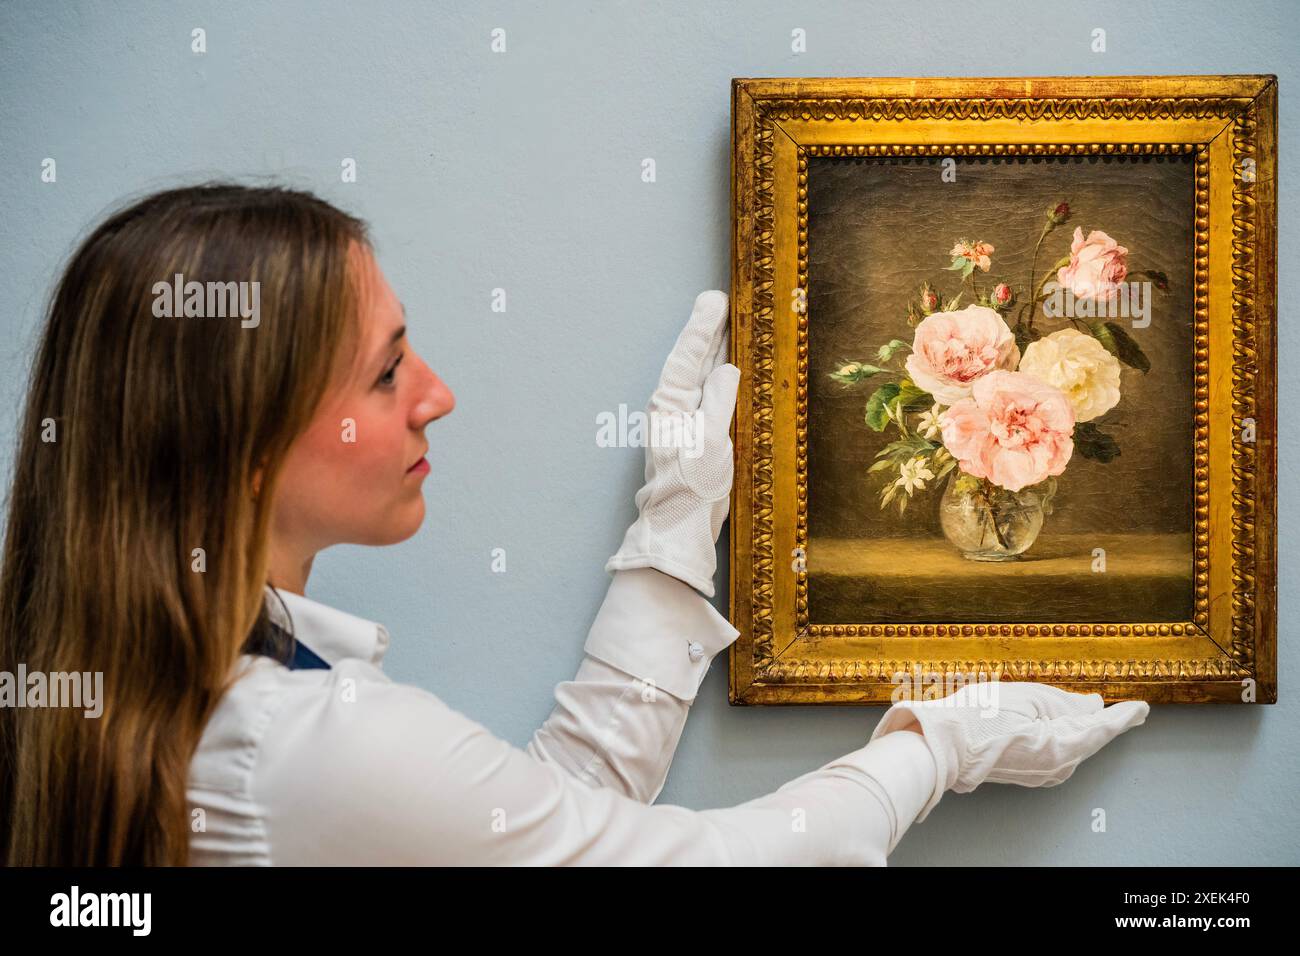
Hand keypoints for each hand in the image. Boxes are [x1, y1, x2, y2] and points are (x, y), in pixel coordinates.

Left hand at [605, 290, 739, 596]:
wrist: (678, 527)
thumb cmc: (692, 486)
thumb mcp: (710, 439)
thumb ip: (718, 400)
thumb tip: (727, 369)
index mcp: (670, 403)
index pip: (688, 355)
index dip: (702, 327)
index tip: (715, 300)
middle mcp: (672, 408)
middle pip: (692, 361)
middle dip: (708, 332)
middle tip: (722, 301)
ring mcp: (682, 422)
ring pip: (701, 377)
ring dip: (715, 351)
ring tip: (730, 325)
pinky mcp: (693, 436)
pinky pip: (708, 396)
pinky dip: (719, 378)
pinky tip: (730, 371)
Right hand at [870, 681, 1149, 821]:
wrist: (941, 744)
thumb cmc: (979, 717)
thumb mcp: (1028, 697)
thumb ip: (1066, 703)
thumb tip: (1093, 707)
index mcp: (1062, 748)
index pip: (1102, 728)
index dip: (1124, 716)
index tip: (1140, 708)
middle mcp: (1057, 767)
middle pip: (1088, 738)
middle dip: (1101, 720)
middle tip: (1121, 707)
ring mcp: (1041, 773)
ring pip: (1072, 745)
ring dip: (1078, 727)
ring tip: (1080, 709)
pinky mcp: (1027, 773)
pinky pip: (1055, 752)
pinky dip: (1061, 736)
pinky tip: (1054, 723)